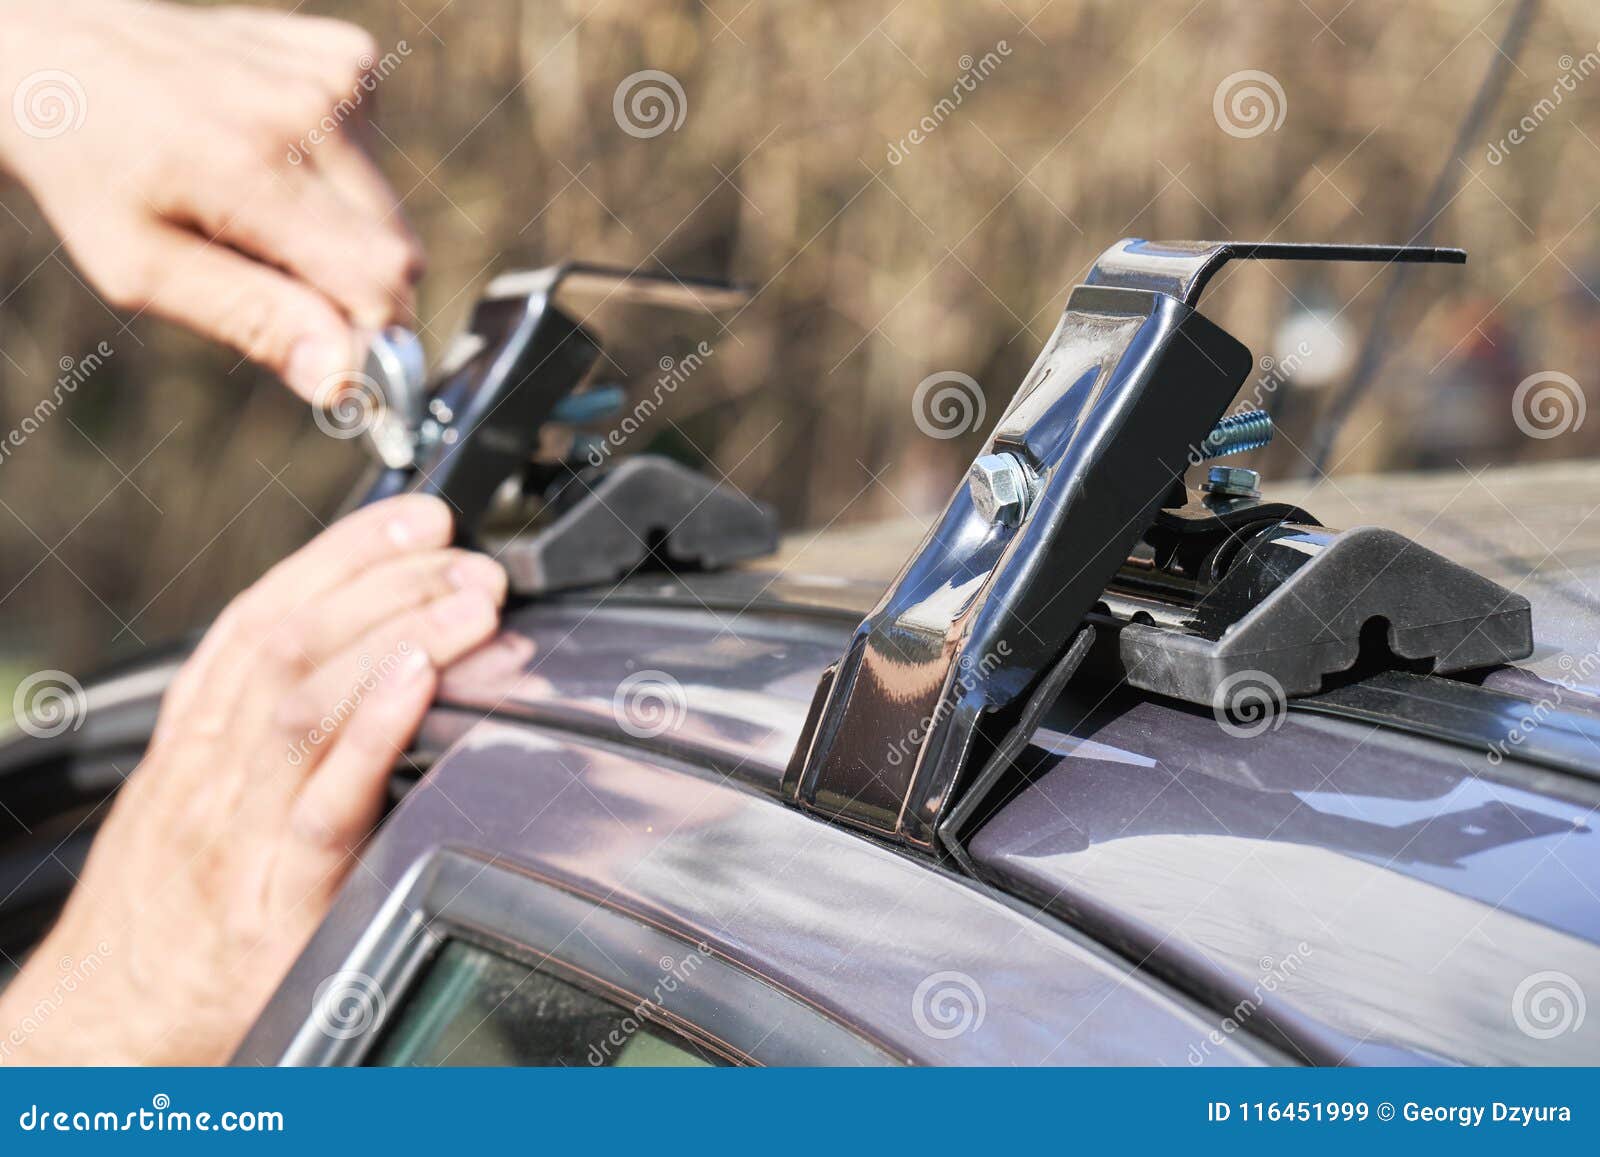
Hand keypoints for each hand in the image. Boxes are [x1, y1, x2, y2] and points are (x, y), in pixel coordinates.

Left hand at [0, 0, 422, 400]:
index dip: (370, 332)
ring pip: (390, 212)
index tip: (336, 357)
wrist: (66, 53)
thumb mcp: (140, 266)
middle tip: (272, 274)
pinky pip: (378, 156)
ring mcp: (336, 76)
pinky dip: (338, 174)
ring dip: (342, 231)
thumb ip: (250, 320)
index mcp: (251, 168)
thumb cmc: (91, 169)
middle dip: (352, 287)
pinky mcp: (347, 56)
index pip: (381, 278)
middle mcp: (308, 111)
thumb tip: (342, 380)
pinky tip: (274, 151)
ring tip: (260, 204)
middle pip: (397, 252)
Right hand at [0, 496, 505, 1064]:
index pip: (265, 613)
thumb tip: (364, 658)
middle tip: (467, 558)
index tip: (416, 516)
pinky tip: (420, 684)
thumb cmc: (163, 915)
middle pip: (292, 640)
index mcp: (195, 739)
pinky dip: (371, 733)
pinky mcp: (274, 905)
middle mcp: (210, 770)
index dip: (344, 553)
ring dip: (397, 635)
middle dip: (387, 583)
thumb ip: (263, 731)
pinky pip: (324, 806)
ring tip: (469, 599)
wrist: (98, 1034)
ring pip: (306, 701)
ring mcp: (239, 833)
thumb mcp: (197, 801)